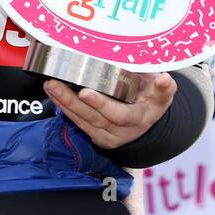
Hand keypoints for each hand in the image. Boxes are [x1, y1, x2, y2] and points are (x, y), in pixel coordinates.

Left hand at [42, 73, 175, 149]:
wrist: (147, 122)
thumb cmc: (153, 100)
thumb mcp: (163, 94)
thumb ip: (164, 87)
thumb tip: (164, 79)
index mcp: (138, 119)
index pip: (118, 115)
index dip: (101, 104)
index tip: (85, 92)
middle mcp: (120, 131)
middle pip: (93, 118)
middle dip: (72, 102)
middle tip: (55, 84)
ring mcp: (106, 135)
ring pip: (82, 120)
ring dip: (63, 103)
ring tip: (50, 85)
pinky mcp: (95, 134)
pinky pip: (78, 122)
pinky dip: (64, 108)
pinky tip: (54, 94)